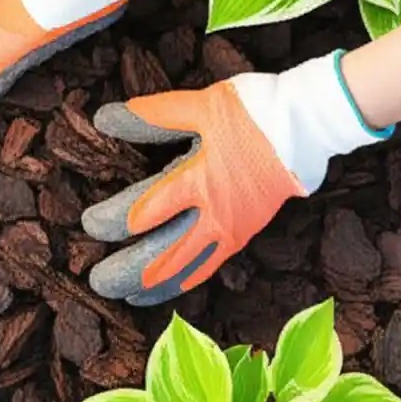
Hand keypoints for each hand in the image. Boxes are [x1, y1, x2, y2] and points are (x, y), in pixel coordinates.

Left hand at [81, 52, 390, 305]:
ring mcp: (232, 228)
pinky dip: (186, 279)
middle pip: (162, 253)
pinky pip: (210, 266)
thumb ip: (150, 117)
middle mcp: (214, 214)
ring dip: (155, 283)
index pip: (145, 211)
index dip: (113, 221)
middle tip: (96, 281)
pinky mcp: (245, 232)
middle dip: (127, 269)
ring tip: (127, 295)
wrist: (310, 124)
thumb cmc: (255, 111)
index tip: (89, 225)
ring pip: (187, 268)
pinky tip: (171, 285)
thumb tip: (104, 119)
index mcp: (199, 181)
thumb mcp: (199, 105)